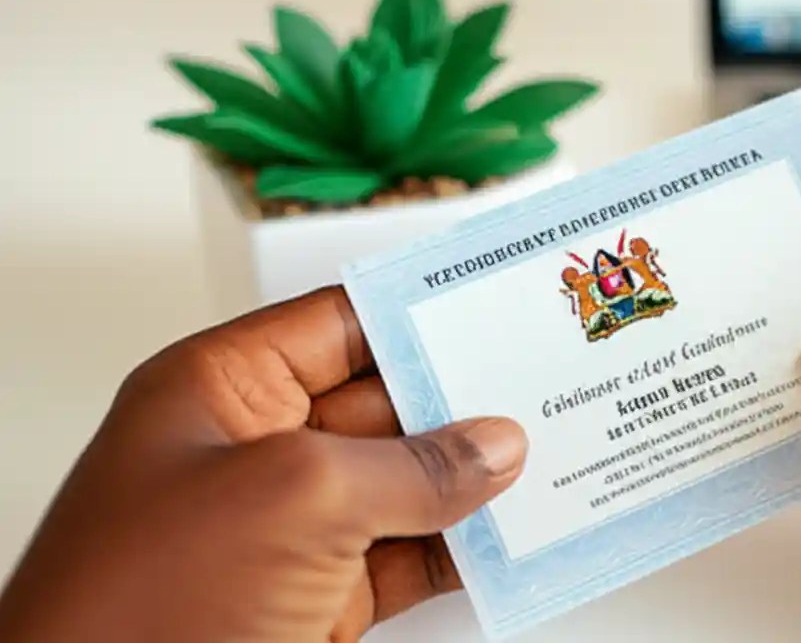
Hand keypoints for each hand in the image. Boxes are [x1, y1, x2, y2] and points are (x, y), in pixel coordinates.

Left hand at [0, 288, 527, 641]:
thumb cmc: (132, 613)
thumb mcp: (290, 500)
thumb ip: (406, 468)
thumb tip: (489, 446)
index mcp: (222, 391)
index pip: (340, 324)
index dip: (416, 312)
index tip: (493, 305)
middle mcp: (256, 451)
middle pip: (385, 405)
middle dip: (463, 400)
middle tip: (544, 386)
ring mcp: (289, 530)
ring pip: (405, 486)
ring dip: (474, 480)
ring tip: (552, 456)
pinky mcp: (315, 599)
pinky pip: (407, 555)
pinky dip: (462, 548)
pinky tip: (510, 535)